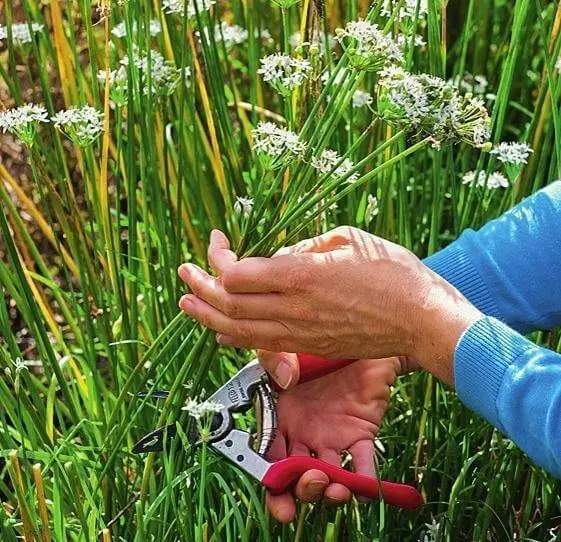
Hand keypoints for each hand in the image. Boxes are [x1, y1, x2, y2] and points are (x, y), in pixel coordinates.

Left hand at [178, 228, 480, 384]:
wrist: (420, 318)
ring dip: (208, 316)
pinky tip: (220, 330)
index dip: (218, 258)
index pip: (237, 273)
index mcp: (301, 275)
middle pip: (230, 304)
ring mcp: (300, 332)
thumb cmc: (392, 270)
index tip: (216, 240)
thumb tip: (279, 255)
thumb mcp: (348, 239)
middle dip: (200, 287)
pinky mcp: (309, 345)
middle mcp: (294, 308)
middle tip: (184, 273)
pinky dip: (235, 336)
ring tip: (187, 304)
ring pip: (239, 330)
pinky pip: (261, 345)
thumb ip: (305, 247)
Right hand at [260, 352, 401, 522]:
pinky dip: (366, 482)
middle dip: (301, 491)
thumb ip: (275, 358)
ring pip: (328, 476)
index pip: (268, 459)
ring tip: (336, 489)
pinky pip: (363, 463)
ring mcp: (331, 437)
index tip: (277, 494)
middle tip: (312, 483)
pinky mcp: (360, 434)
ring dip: (330, 492)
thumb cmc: (317, 343)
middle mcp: (302, 434)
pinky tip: (366, 488)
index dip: (271, 483)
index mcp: (279, 418)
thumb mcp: (287, 346)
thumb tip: (284, 379)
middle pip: (297, 476)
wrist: (360, 335)